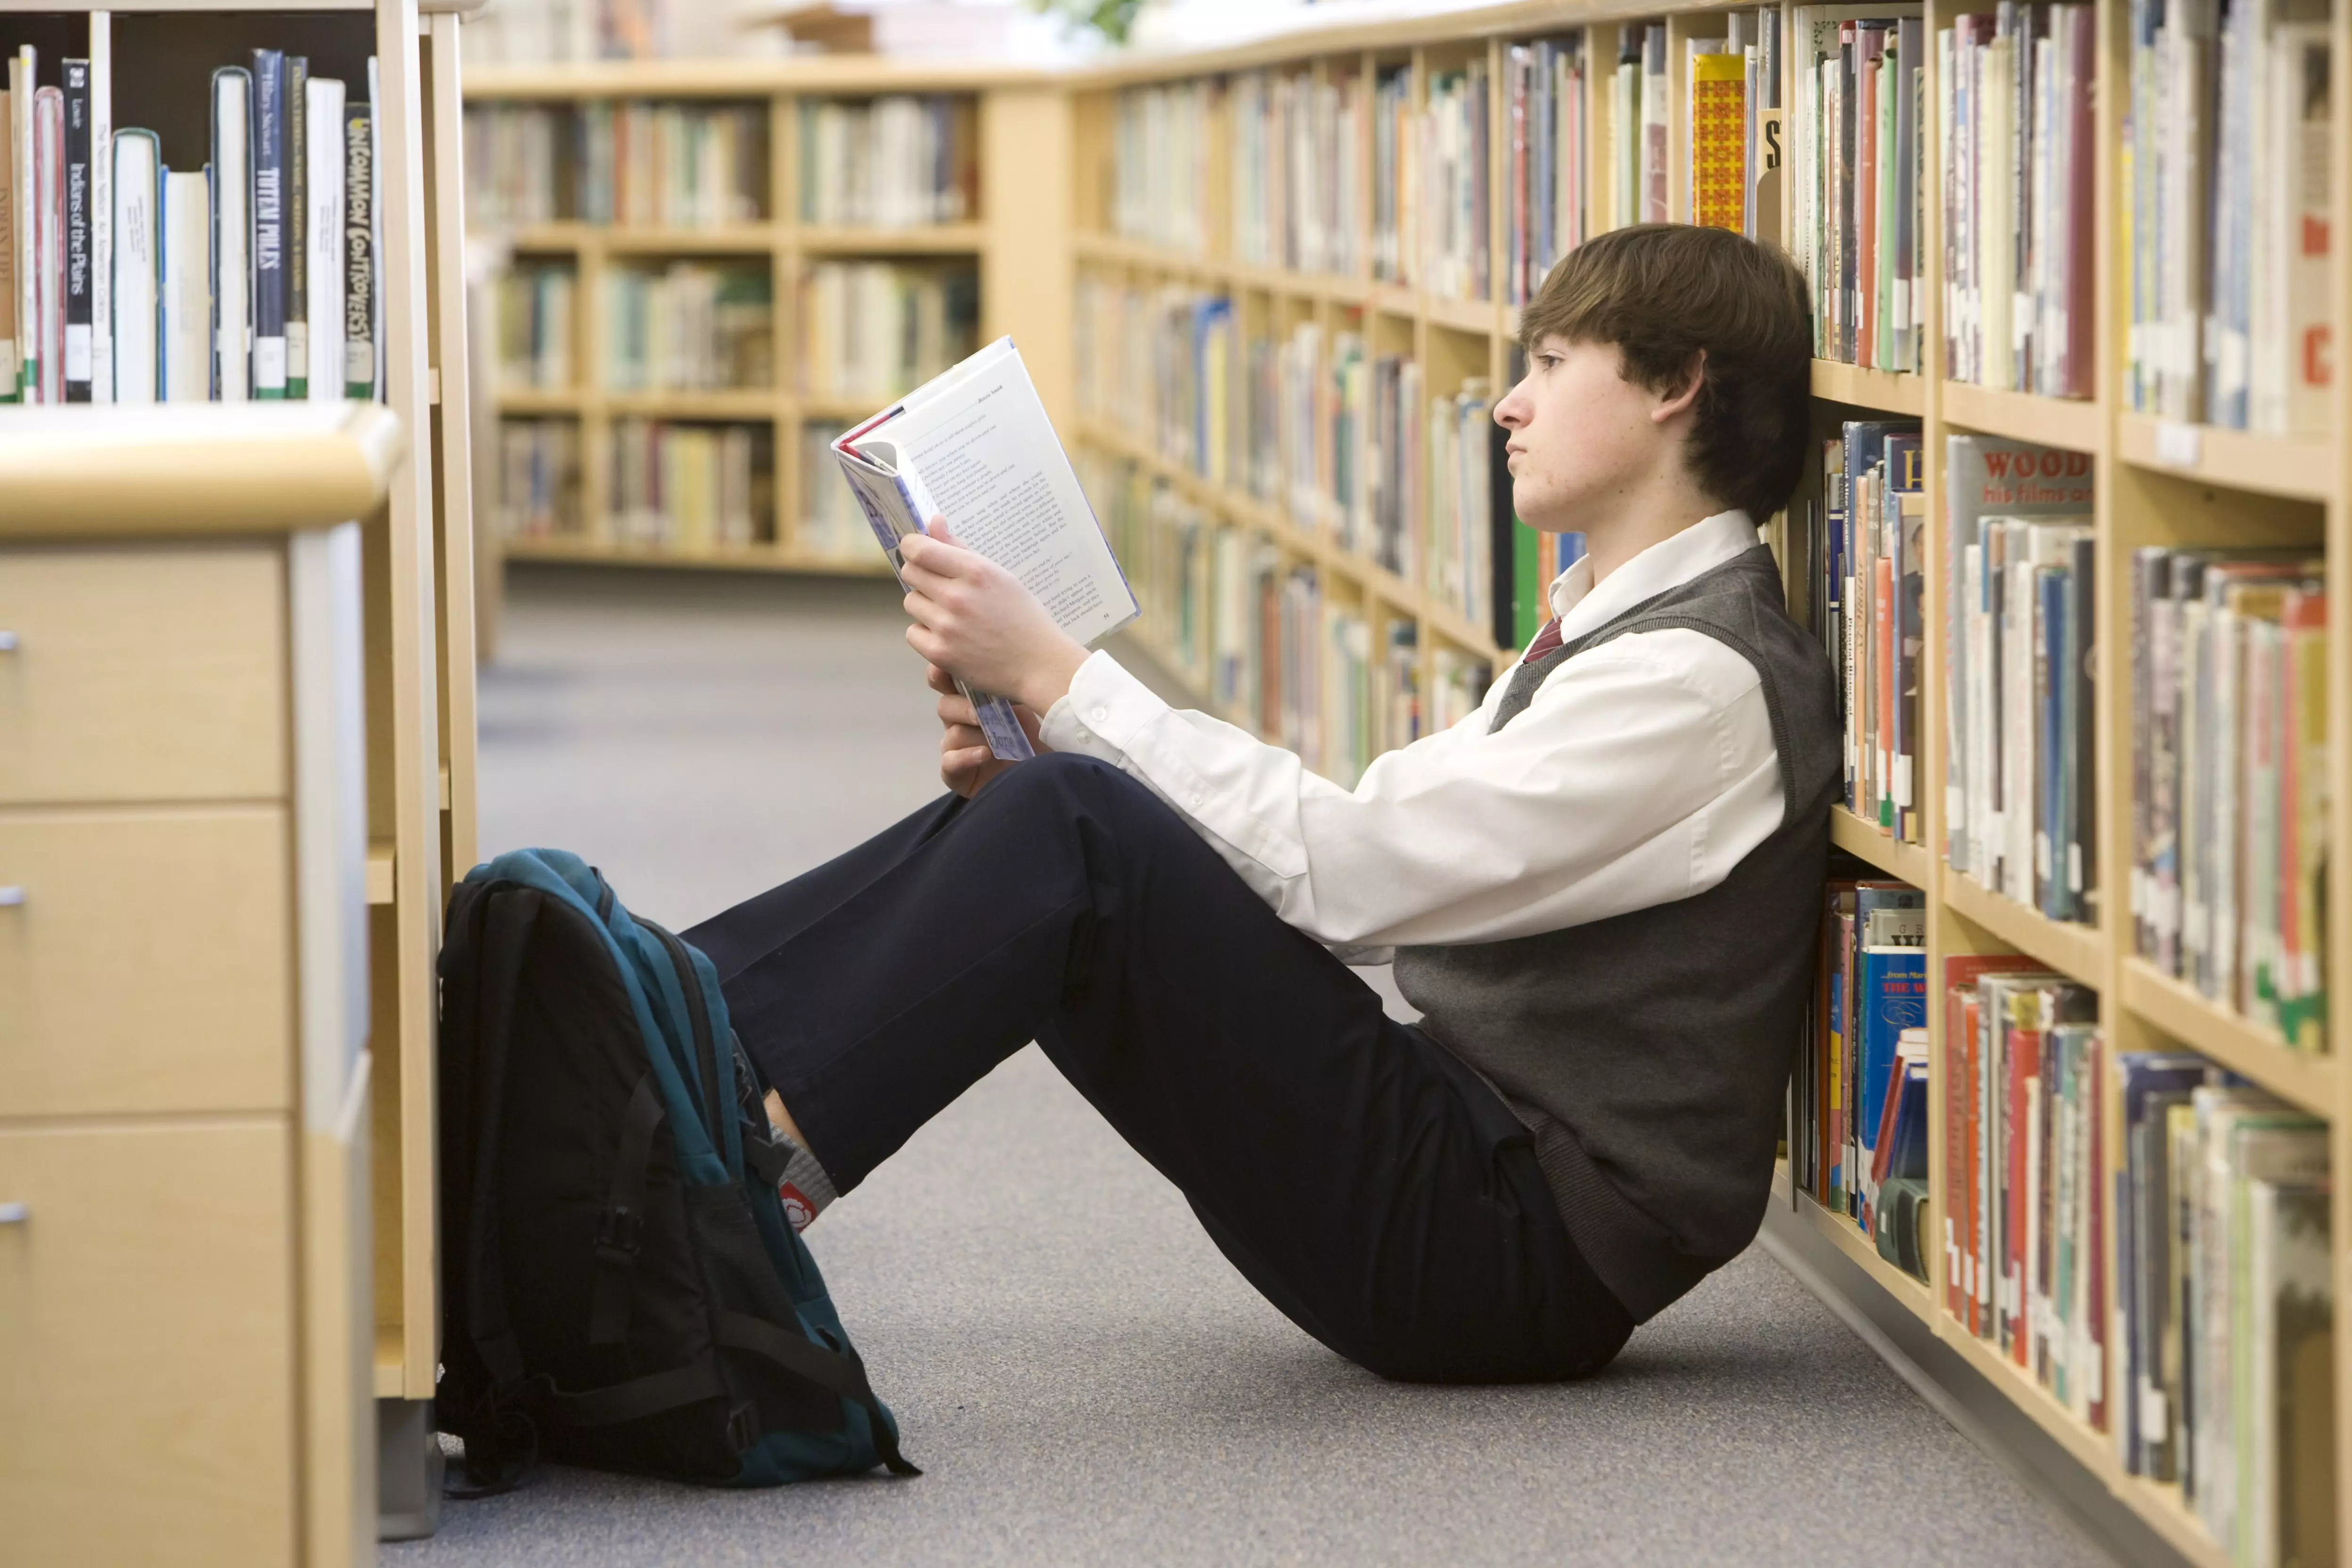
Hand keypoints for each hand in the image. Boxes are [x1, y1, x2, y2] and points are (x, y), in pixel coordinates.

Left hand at [899, 519, 1088, 711]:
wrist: (1039, 664)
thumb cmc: (1022, 617)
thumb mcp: (999, 575)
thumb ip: (960, 549)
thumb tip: (933, 521)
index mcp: (976, 571)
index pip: (919, 549)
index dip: (912, 547)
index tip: (916, 551)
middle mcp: (958, 597)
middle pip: (910, 573)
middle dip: (921, 576)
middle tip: (940, 586)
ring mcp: (947, 626)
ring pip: (911, 603)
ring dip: (925, 606)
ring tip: (951, 615)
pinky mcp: (940, 653)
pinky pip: (913, 633)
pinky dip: (926, 634)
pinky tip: (948, 636)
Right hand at [929, 663, 1046, 797]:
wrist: (1040, 775)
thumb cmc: (1032, 739)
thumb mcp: (1024, 708)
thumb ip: (1006, 687)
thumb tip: (1001, 665)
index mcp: (971, 701)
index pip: (946, 683)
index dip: (941, 674)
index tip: (944, 668)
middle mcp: (960, 723)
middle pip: (945, 707)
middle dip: (961, 706)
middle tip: (979, 711)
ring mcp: (956, 748)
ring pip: (950, 734)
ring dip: (971, 734)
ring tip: (991, 737)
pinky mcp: (956, 773)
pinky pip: (949, 762)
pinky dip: (965, 757)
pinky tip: (984, 754)